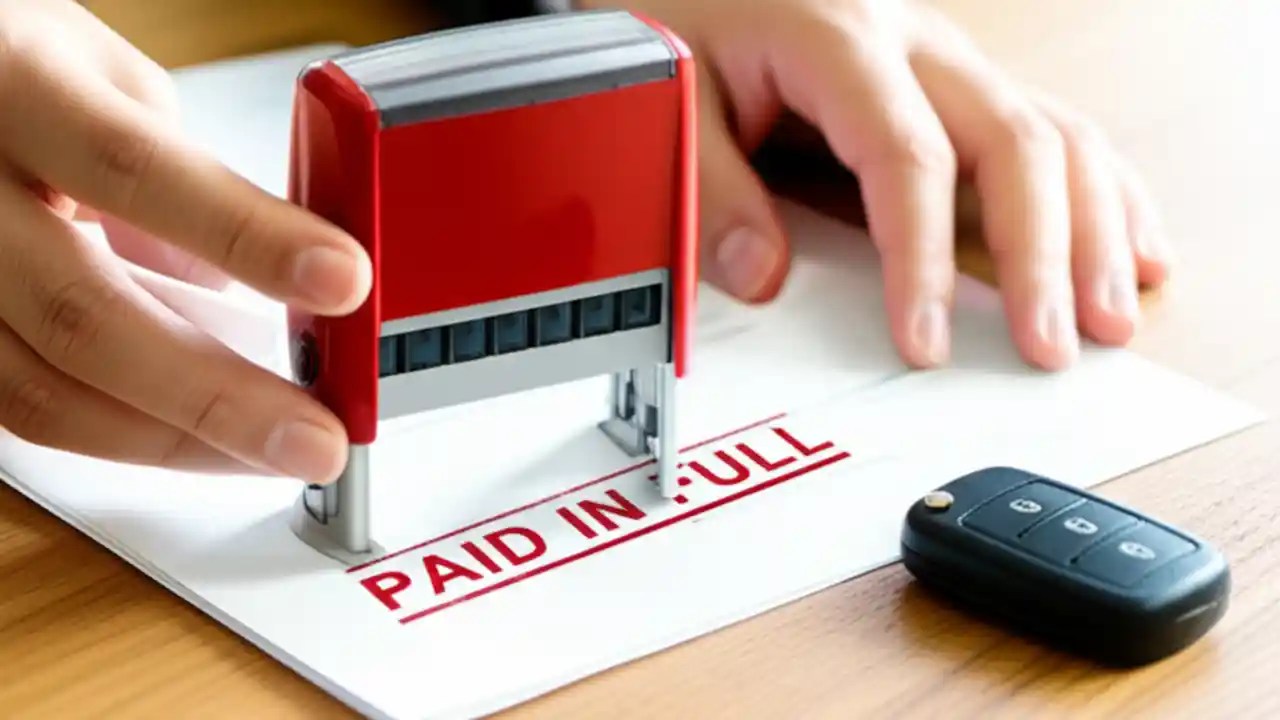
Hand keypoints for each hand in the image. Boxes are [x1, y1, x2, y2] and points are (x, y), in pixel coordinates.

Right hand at [0, 0, 368, 481]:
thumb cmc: (20, 70)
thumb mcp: (108, 78)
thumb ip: (181, 174)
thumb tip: (259, 277)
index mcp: (19, 91)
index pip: (136, 169)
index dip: (247, 234)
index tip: (343, 280)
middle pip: (85, 315)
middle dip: (221, 396)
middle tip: (318, 437)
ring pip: (45, 390)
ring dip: (179, 439)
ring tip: (276, 451)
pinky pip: (28, 405)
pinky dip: (127, 433)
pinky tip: (202, 440)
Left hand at [581, 0, 1173, 369]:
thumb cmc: (690, 24)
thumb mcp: (672, 98)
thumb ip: (710, 188)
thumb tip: (763, 277)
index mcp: (838, 34)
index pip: (905, 153)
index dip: (921, 256)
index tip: (922, 342)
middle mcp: (913, 39)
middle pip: (1011, 140)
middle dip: (1041, 253)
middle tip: (1048, 347)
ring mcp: (948, 58)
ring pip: (1053, 132)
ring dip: (1094, 229)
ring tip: (1112, 317)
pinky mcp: (960, 82)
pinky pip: (1052, 129)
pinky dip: (1102, 193)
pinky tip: (1132, 249)